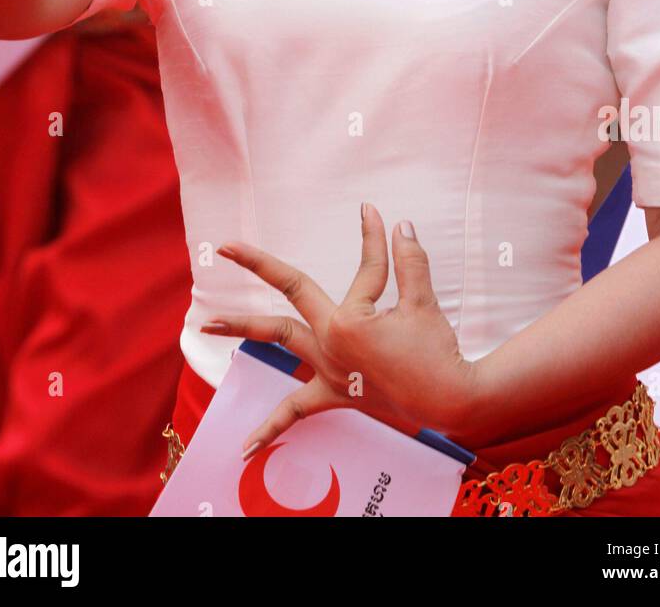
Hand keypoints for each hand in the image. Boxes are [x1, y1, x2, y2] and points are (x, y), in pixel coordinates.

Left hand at [202, 202, 478, 457]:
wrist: (451, 401)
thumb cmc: (437, 352)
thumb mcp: (423, 302)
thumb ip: (408, 261)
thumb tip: (400, 226)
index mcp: (350, 321)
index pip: (365, 269)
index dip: (372, 238)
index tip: (369, 212)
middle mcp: (331, 343)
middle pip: (289, 295)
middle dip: (256, 266)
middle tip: (224, 247)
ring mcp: (329, 370)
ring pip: (279, 342)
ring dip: (241, 330)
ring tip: (208, 325)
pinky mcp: (336, 394)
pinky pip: (296, 412)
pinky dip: (271, 428)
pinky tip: (246, 447)